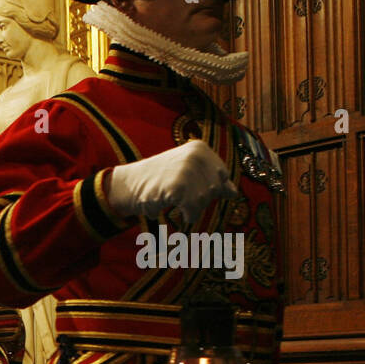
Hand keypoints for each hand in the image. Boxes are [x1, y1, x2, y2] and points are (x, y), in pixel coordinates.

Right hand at [106, 139, 238, 225]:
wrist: (130, 185)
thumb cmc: (160, 180)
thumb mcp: (188, 173)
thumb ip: (212, 180)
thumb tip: (234, 194)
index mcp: (200, 149)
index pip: (222, 175)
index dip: (209, 188)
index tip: (191, 188)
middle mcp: (195, 156)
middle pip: (215, 189)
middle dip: (201, 199)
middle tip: (180, 196)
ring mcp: (187, 170)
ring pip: (205, 200)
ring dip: (193, 208)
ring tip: (177, 203)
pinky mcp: (178, 187)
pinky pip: (194, 209)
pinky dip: (188, 215)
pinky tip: (177, 210)